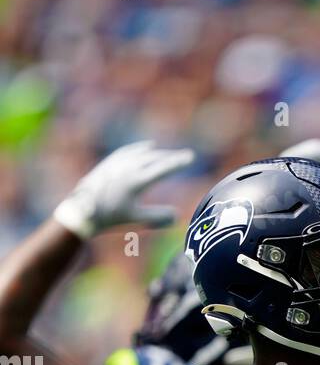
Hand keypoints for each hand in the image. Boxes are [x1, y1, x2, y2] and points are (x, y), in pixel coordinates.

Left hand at [54, 140, 193, 240]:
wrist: (83, 209)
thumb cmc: (110, 216)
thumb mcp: (136, 218)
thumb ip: (157, 216)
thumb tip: (177, 215)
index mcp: (138, 181)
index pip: (163, 168)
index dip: (178, 163)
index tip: (190, 158)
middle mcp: (130, 167)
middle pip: (156, 158)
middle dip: (172, 157)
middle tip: (186, 156)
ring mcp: (120, 162)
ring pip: (144, 154)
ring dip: (159, 154)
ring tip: (170, 154)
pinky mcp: (112, 161)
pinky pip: (131, 151)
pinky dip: (142, 149)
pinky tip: (149, 146)